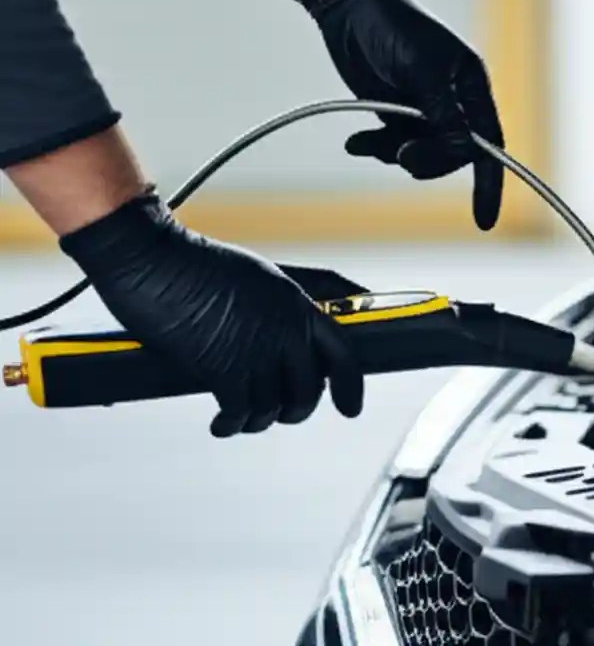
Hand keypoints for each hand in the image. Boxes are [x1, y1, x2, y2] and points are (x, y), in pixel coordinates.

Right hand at [59, 194, 363, 436]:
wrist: (151, 258)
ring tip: (243, 418)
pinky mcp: (223, 367)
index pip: (342, 352)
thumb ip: (283, 305)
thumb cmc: (194, 263)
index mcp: (296, 303)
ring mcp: (255, 349)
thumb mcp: (258, 276)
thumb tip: (295, 335)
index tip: (351, 408)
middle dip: (295, 410)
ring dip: (259, 420)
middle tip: (279, 413)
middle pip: (309, 390)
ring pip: (273, 407)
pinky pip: (240, 412)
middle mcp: (284, 328)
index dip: (351, 385)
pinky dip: (231, 425)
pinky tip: (222, 424)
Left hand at [288, 0, 504, 230]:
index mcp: (471, 87)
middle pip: (452, 155)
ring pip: (420, 155)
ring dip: (394, 154)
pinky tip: (355, 142)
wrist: (346, 6)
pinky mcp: (393, 113)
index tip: (483, 218)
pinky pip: (392, 146)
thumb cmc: (392, 25)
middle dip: (426, 160)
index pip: (488, 143)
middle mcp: (452, 101)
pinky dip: (373, 148)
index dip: (489, 182)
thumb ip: (444, 116)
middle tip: (400, 153)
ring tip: (367, 142)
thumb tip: (462, 154)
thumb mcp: (423, 72)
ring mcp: (423, 109)